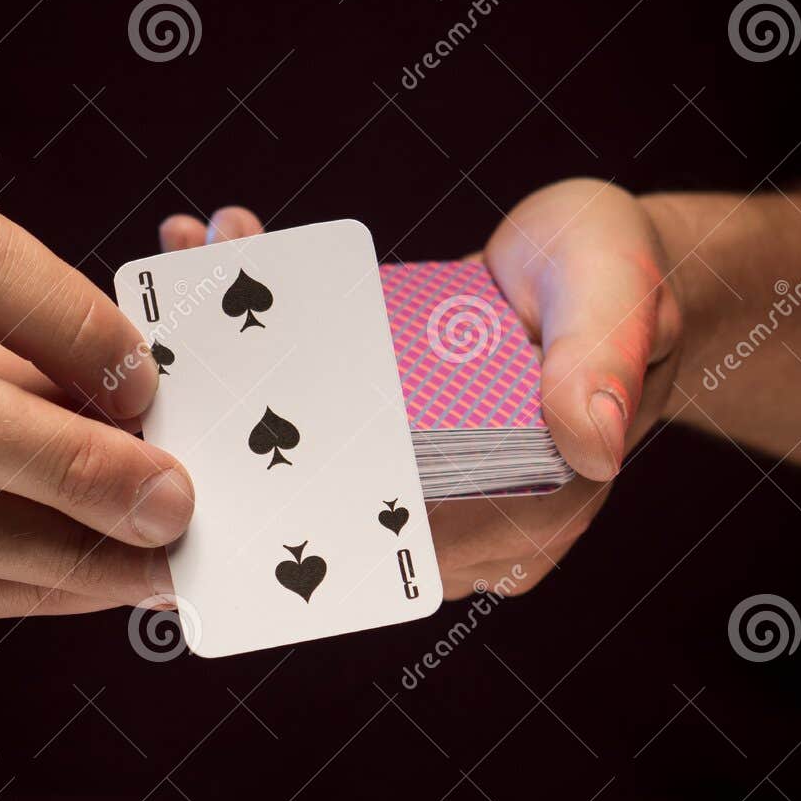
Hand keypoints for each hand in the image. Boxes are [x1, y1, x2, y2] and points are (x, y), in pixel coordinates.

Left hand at [158, 182, 679, 598]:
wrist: (600, 261)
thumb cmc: (624, 277)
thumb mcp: (620, 297)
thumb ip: (602, 361)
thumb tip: (588, 443)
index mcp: (523, 517)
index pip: (397, 539)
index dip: (312, 497)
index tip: (234, 437)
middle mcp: (457, 517)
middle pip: (328, 498)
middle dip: (244, 427)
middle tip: (175, 352)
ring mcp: (411, 475)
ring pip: (301, 449)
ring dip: (237, 370)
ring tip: (187, 277)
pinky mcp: (381, 427)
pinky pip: (307, 402)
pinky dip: (259, 342)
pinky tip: (218, 265)